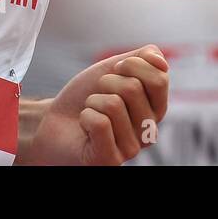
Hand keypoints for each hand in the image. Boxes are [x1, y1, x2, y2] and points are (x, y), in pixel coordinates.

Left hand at [27, 45, 169, 164]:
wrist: (54, 120)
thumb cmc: (87, 95)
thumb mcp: (115, 68)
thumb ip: (143, 58)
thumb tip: (163, 62)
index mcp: (156, 108)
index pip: (160, 78)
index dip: (131, 65)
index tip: (116, 71)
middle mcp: (149, 131)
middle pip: (133, 88)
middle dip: (106, 83)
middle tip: (98, 95)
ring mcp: (131, 148)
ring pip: (114, 104)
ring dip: (93, 101)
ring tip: (90, 112)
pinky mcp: (110, 160)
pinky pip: (100, 123)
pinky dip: (84, 117)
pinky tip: (84, 128)